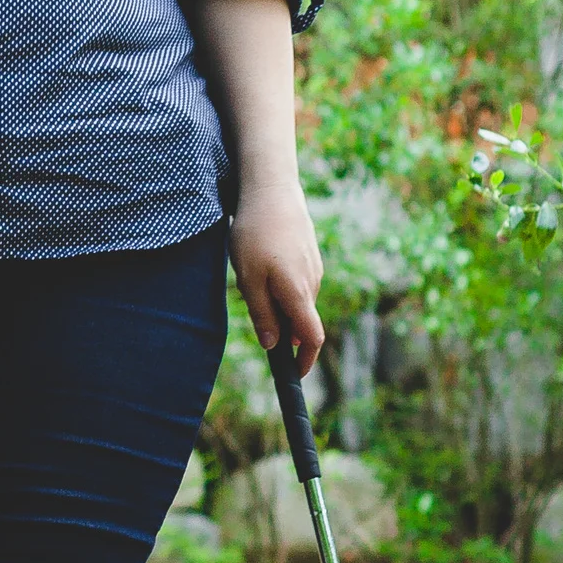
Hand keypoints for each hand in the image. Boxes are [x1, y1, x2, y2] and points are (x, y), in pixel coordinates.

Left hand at [230, 181, 323, 367]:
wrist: (272, 189)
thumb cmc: (255, 234)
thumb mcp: (249, 277)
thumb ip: (263, 314)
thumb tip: (273, 346)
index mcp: (298, 293)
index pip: (311, 338)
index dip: (305, 361)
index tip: (294, 373)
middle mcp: (313, 283)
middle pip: (302, 321)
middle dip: (281, 327)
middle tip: (252, 305)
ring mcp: (314, 268)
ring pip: (298, 299)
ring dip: (278, 302)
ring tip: (251, 274)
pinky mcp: (310, 255)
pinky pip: (298, 281)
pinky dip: (282, 284)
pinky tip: (261, 260)